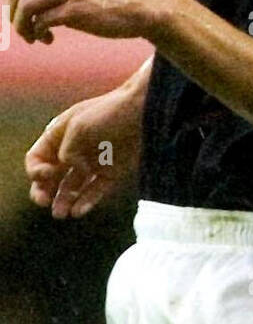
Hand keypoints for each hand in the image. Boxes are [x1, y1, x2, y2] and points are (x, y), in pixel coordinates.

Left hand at [2, 0, 175, 43]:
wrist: (145, 7)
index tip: (18, 5)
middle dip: (13, 13)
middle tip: (25, 25)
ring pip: (24, 8)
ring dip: (22, 28)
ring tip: (34, 36)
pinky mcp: (77, 10)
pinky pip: (40, 23)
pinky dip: (37, 35)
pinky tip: (49, 39)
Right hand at [26, 81, 145, 217]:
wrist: (146, 109)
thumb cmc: (110, 111)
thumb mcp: (78, 126)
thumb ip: (67, 151)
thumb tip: (74, 171)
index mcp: (60, 134)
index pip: (37, 158)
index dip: (35, 170)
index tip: (47, 173)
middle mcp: (74, 150)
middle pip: (50, 177)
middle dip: (43, 190)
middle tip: (43, 202)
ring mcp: (92, 162)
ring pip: (71, 187)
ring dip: (63, 201)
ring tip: (60, 214)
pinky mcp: (111, 171)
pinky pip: (95, 190)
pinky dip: (86, 202)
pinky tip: (78, 211)